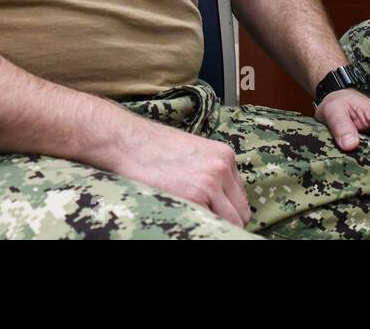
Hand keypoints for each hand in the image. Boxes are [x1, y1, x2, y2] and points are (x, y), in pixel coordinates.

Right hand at [106, 118, 251, 227]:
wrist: (129, 142)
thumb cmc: (155, 147)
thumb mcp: (195, 151)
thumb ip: (212, 170)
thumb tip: (222, 197)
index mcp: (225, 156)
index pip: (240, 195)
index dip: (229, 208)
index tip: (218, 214)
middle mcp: (222, 168)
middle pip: (241, 211)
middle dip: (228, 221)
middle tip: (210, 223)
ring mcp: (210, 184)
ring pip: (231, 221)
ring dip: (218, 225)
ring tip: (198, 223)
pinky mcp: (195, 198)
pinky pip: (211, 225)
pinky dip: (203, 226)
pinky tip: (189, 221)